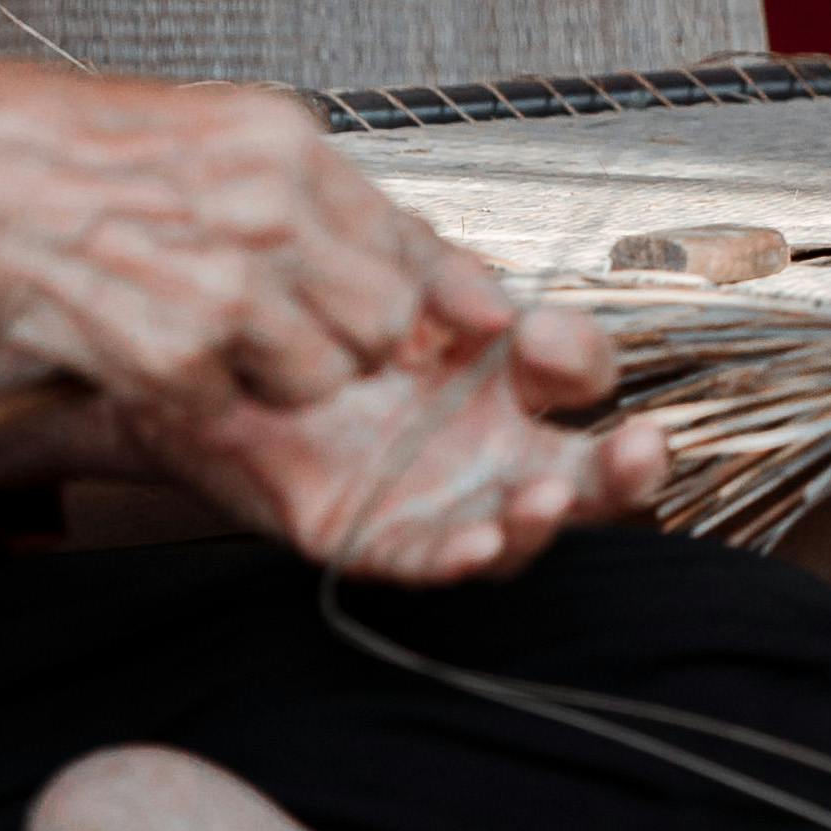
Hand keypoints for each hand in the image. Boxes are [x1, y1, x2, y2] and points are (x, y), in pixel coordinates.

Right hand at [0, 63, 527, 413]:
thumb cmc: (75, 146)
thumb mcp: (214, 125)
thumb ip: (305, 180)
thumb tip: (394, 235)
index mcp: (285, 144)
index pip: (412, 238)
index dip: (434, 291)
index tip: (455, 317)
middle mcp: (269, 213)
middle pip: (386, 319)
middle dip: (357, 338)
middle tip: (301, 324)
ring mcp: (225, 290)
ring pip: (324, 376)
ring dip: (284, 376)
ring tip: (219, 332)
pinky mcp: (175, 358)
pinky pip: (235, 406)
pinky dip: (204, 396)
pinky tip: (158, 344)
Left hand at [10, 324, 667, 584]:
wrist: (188, 353)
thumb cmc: (295, 309)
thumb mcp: (378, 272)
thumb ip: (438, 279)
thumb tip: (496, 308)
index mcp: (499, 370)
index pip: (576, 371)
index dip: (577, 357)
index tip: (539, 338)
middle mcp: (485, 440)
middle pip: (584, 466)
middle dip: (625, 466)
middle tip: (641, 446)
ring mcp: (437, 493)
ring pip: (521, 524)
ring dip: (545, 520)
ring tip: (542, 501)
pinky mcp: (372, 535)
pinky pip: (427, 558)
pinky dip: (457, 556)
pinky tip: (476, 542)